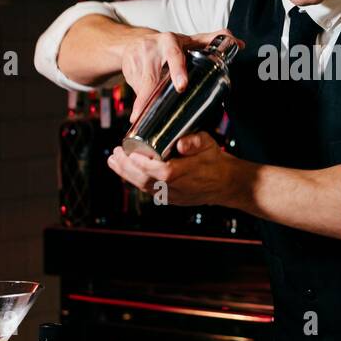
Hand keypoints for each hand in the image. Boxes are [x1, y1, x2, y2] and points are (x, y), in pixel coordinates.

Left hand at [107, 132, 250, 209]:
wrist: (226, 183)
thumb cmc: (216, 161)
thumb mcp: (209, 144)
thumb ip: (195, 141)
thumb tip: (181, 143)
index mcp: (187, 174)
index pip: (162, 171)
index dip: (144, 163)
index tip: (129, 152)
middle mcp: (177, 188)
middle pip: (146, 181)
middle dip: (126, 168)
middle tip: (115, 153)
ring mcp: (172, 196)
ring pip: (144, 187)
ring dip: (126, 175)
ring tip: (114, 161)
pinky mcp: (169, 199)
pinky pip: (148, 190)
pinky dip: (134, 180)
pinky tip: (125, 171)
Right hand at [122, 29, 242, 124]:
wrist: (134, 41)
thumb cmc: (169, 44)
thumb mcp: (189, 41)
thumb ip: (213, 41)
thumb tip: (239, 44)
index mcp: (170, 41)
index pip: (174, 55)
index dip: (178, 70)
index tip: (181, 86)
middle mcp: (151, 49)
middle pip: (151, 77)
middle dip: (148, 96)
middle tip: (144, 114)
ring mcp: (136, 59)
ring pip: (142, 86)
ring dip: (144, 102)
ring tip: (140, 117)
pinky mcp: (126, 69)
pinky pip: (134, 89)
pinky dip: (138, 102)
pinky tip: (137, 114)